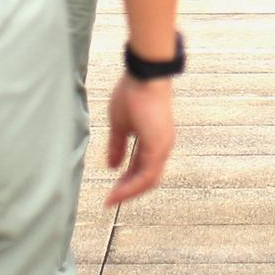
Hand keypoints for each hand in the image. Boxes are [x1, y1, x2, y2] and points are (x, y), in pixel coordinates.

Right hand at [104, 71, 176, 205]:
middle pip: (148, 179)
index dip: (127, 181)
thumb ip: (117, 146)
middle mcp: (162, 146)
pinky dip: (133, 185)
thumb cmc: (133, 92)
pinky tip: (119, 191)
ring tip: (112, 199)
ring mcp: (163, 146)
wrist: (144, 75)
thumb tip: (112, 166)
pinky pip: (147, 174)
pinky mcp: (159, 146)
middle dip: (129, 190)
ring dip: (130, 191)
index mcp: (154, 139)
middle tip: (112, 199)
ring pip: (149, 180)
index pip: (142, 168)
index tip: (112, 191)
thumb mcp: (120, 124)